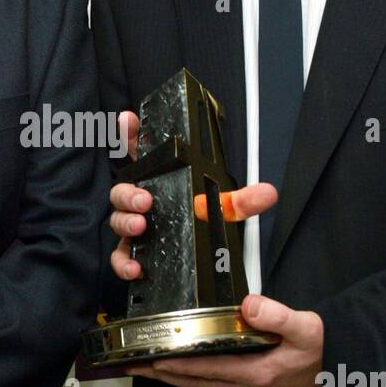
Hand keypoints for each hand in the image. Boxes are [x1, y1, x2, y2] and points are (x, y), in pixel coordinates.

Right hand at [108, 110, 278, 280]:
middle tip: (145, 199)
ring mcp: (134, 226)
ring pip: (118, 219)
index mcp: (161, 183)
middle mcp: (142, 202)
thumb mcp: (223, 211)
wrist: (198, 267)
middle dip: (129, 191)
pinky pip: (119, 257)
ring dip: (126, 221)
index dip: (131, 134)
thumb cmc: (202, 226)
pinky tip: (136, 266)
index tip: (129, 119)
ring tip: (140, 225)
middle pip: (122, 189)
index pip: (141, 153)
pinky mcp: (132, 254)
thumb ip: (241, 201)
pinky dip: (123, 262)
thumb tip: (267, 194)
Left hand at [129, 294, 324, 386]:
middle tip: (131, 365)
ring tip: (145, 366)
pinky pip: (209, 380)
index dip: (173, 364)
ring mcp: (246, 385)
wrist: (340, 365)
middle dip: (161, 373)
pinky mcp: (249, 381)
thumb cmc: (322, 347)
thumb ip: (278, 316)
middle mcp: (244, 384)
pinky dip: (188, 375)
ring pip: (199, 384)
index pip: (203, 369)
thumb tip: (248, 305)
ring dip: (171, 376)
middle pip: (192, 382)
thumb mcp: (306, 328)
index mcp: (254, 372)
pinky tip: (178, 366)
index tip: (147, 358)